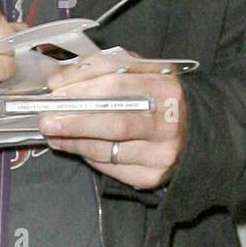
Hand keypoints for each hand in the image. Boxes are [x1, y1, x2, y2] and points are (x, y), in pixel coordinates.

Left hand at [38, 53, 184, 188]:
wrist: (198, 133)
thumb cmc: (161, 98)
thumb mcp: (144, 74)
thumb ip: (107, 70)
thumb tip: (63, 79)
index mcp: (165, 89)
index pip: (117, 86)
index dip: (82, 87)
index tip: (56, 89)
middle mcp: (167, 123)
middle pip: (114, 123)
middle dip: (75, 122)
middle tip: (47, 120)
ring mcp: (161, 154)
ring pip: (107, 150)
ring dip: (74, 142)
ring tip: (54, 134)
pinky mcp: (152, 176)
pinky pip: (111, 168)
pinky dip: (89, 156)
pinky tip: (75, 147)